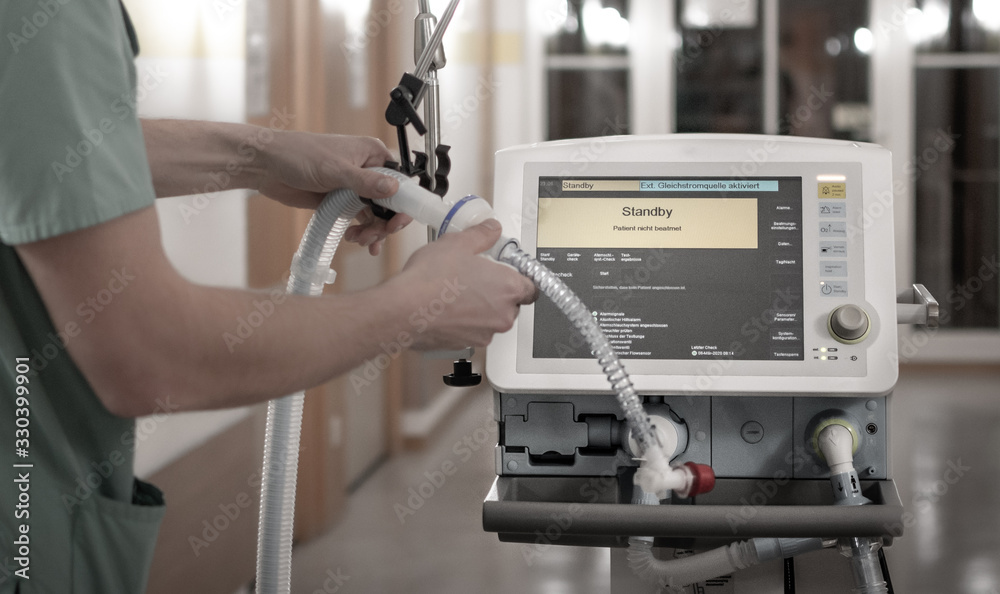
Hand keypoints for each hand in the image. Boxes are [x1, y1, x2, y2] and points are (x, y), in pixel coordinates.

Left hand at [256, 131, 410, 254]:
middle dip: (384, 222)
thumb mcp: (336, 170)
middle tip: (374, 236)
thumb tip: (394, 190)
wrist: (267, 166)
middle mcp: (367, 170)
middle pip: (390, 202)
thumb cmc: (298, 155)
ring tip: (359, 239)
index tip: (397, 223)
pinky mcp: (341, 201)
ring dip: (372, 230)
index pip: (400, 182)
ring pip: (376, 214)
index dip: (402, 204)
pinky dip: (361, 231)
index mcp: (372, 154)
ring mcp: (354, 187)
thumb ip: (366, 182)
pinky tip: (356, 239)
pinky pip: (360, 219)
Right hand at [389, 220, 537, 349]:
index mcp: (508, 288)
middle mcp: (502, 315)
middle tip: (476, 278)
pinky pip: (473, 331)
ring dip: (480, 308)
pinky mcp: (466, 345)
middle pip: (511, 303)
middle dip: (497, 292)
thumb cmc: (430, 281)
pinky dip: (464, 322)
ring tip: (456, 292)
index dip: (520, 278)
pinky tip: (447, 308)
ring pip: (491, 319)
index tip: (508, 272)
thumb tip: (492, 229)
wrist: (403, 311)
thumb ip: (482, 235)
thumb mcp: (458, 244)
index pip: (532, 287)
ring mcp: (485, 333)